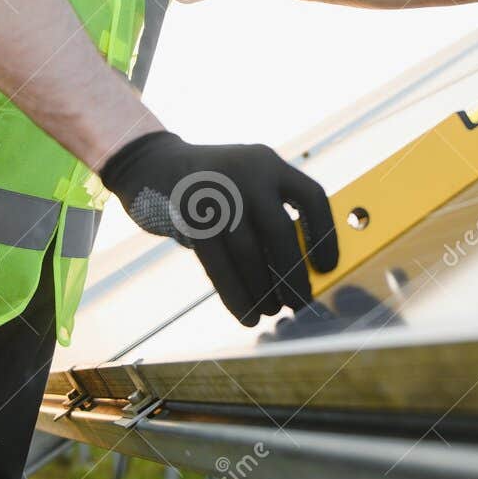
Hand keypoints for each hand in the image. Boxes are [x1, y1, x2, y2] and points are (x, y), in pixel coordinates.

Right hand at [97, 131, 338, 324]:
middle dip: (294, 275)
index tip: (327, 268)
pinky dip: (236, 295)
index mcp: (268, 162)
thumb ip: (269, 216)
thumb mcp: (244, 184)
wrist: (150, 164)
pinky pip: (218, 265)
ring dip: (264, 290)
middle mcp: (246, 172)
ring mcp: (216, 192)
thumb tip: (301, 271)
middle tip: (301, 303)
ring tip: (272, 311)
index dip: (325, 235)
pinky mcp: (189, 216)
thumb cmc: (211, 189)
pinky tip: (247, 315)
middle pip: (281, 231)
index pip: (311, 197)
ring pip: (249, 253)